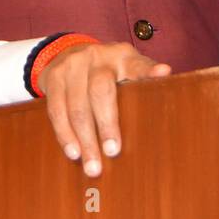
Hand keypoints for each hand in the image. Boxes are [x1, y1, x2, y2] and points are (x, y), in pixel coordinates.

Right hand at [38, 41, 170, 176]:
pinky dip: (65, 134)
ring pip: (76, 105)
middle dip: (106, 124)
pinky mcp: (54, 77)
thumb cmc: (107, 70)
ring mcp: (73, 65)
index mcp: (123, 56)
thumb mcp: (128, 68)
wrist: (68, 53)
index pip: (138, 65)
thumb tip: (165, 75)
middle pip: (100, 90)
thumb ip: (144, 77)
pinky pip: (57, 110)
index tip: (162, 75)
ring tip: (93, 165)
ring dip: (84, 139)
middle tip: (112, 152)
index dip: (149, 72)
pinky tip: (73, 152)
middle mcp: (97, 56)